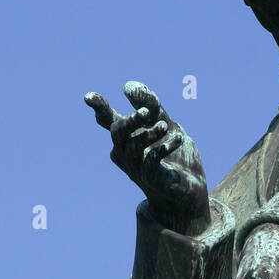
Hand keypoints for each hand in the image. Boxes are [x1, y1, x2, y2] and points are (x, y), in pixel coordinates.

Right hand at [85, 81, 209, 233]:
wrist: (190, 192)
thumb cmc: (176, 158)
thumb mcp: (166, 125)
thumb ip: (152, 105)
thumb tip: (127, 86)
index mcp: (127, 138)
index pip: (108, 120)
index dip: (99, 107)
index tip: (88, 97)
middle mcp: (126, 153)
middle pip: (118, 132)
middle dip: (130, 121)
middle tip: (146, 112)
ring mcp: (137, 167)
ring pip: (133, 146)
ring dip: (149, 134)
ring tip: (164, 126)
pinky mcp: (151, 179)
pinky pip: (151, 160)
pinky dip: (165, 147)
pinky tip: (178, 140)